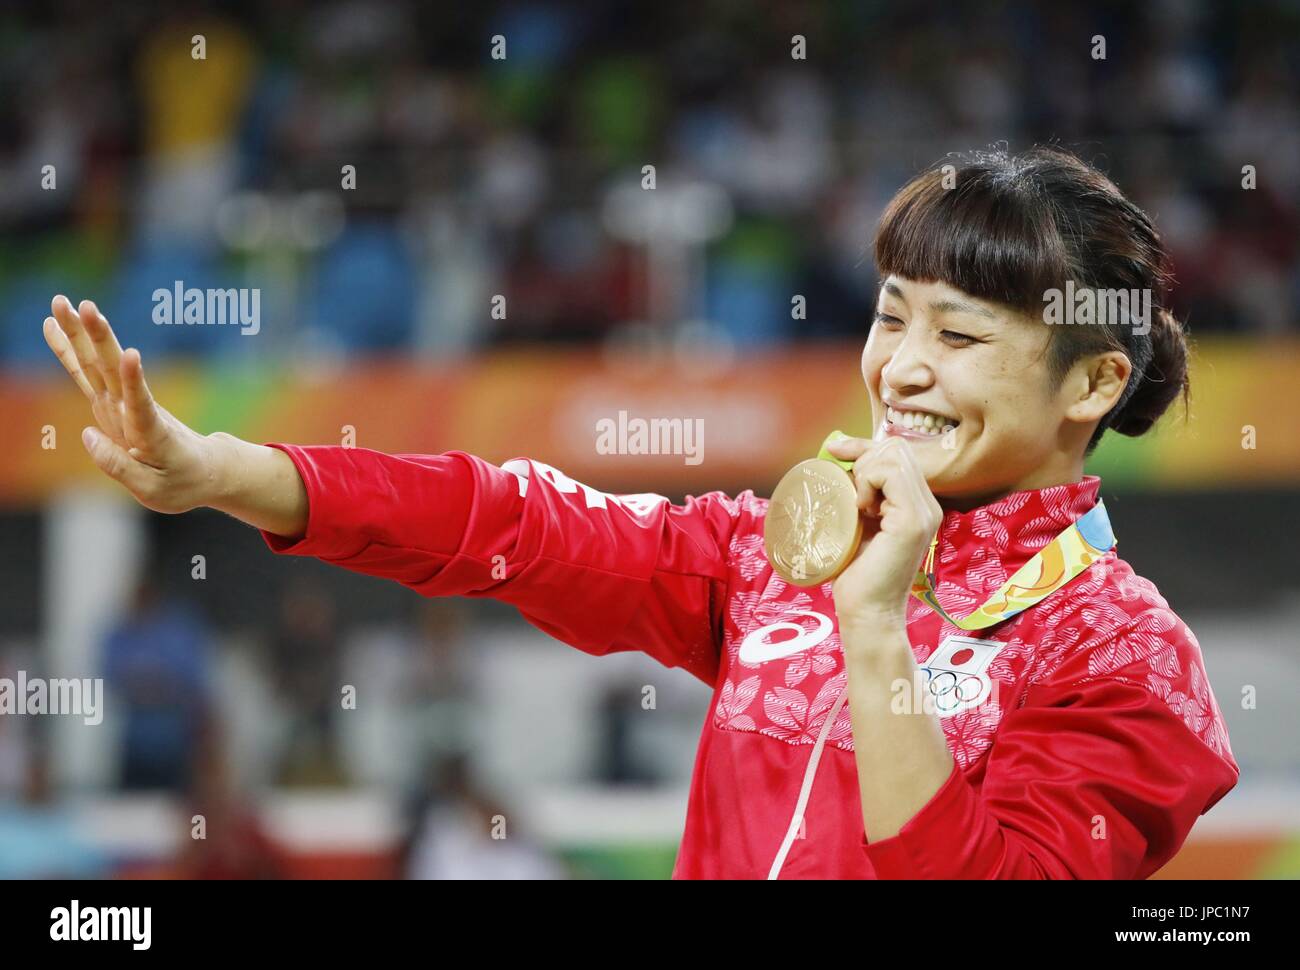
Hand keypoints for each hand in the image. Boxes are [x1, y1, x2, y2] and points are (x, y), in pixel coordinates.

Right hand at [44, 295, 224, 513]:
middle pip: (111, 370)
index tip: (132, 355)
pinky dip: (69, 351)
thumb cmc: (181, 481)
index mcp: (150, 432)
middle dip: (95, 337)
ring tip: (62, 303)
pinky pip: (86, 375)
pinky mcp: (111, 404)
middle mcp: (132, 410)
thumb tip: (87, 435)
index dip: (135, 381)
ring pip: (97, 364)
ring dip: (80, 333)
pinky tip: (52, 325)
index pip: (142, 403)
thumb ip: (119, 467)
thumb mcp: (153, 489)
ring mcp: (119, 404)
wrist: (203, 470)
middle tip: (77, 305)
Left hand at [825, 436, 942, 634]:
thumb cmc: (856, 572)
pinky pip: (891, 474)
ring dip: (865, 471)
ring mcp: (925, 512)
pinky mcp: (913, 520)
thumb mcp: (857, 521)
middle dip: (864, 456)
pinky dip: (867, 481)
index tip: (836, 450)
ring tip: (856, 505)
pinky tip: (860, 509)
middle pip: (898, 448)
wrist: (866, 612)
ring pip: (895, 455)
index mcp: (917, 504)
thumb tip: (838, 454)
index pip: (898, 452)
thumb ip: (858, 493)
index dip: (865, 445)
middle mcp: (928, 505)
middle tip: (848, 491)